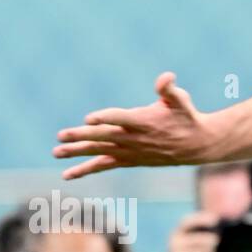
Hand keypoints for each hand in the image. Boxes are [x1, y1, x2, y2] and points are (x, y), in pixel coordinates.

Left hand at [54, 73, 218, 180]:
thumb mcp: (181, 100)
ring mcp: (129, 151)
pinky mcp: (127, 160)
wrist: (195, 146)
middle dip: (81, 136)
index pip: (121, 118)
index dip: (105, 118)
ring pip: (99, 151)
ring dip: (76, 152)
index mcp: (144, 121)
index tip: (89, 119)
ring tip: (56, 152)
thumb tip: (166, 77)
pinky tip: (68, 174)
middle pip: (103, 136)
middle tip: (60, 135)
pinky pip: (103, 165)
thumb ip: (169, 90)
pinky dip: (86, 169)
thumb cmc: (186, 117)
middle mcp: (134, 139)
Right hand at [167, 211, 220, 251]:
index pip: (186, 222)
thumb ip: (201, 234)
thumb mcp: (190, 245)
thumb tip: (220, 222)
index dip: (200, 219)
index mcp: (176, 234)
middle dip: (213, 241)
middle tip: (221, 244)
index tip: (216, 219)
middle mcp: (174, 244)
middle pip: (200, 239)